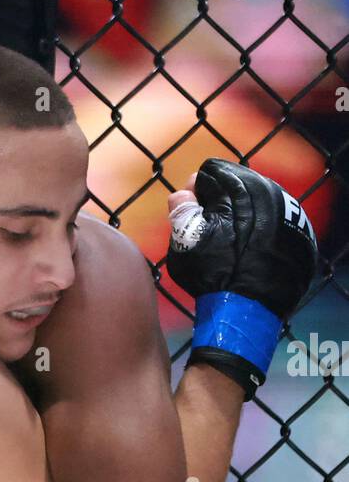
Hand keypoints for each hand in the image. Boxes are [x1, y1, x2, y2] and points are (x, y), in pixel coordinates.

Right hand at [167, 159, 317, 396]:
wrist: (249, 309)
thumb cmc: (214, 272)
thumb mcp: (187, 239)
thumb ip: (182, 210)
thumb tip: (182, 194)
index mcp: (244, 186)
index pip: (213, 173)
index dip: (195, 192)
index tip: (190, 213)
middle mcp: (273, 193)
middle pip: (238, 186)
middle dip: (221, 204)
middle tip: (209, 230)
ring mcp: (290, 216)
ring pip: (258, 205)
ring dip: (242, 218)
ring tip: (230, 243)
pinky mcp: (300, 238)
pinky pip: (276, 226)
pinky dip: (262, 234)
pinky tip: (250, 253)